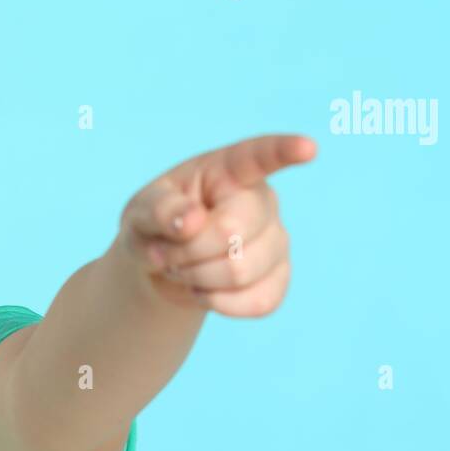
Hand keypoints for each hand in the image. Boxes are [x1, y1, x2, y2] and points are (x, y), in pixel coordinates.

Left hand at [116, 134, 317, 316]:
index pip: (259, 156)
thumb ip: (159, 209)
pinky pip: (259, 302)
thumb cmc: (156, 226)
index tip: (308, 147)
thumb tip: (192, 220)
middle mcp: (262, 200)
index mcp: (229, 170)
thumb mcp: (141, 211)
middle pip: (232, 232)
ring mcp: (276, 239)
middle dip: (187, 251)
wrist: (163, 269)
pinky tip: (205, 290)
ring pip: (241, 272)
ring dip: (196, 278)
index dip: (284, 151)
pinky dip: (218, 303)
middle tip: (167, 251)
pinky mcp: (279, 278)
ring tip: (183, 268)